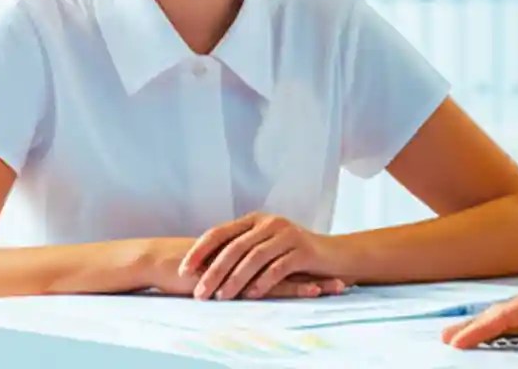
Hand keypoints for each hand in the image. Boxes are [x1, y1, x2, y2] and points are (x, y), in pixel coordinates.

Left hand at [179, 213, 347, 300]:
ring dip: (235, 279)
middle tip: (199, 293)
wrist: (334, 256)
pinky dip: (262, 282)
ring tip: (221, 297)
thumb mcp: (264, 247)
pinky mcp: (303, 250)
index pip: (219, 233)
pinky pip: (278, 267)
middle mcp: (269, 223)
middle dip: (213, 271)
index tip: (183, 271)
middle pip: (234, 247)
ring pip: (254, 257)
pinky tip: (251, 296)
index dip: (199, 251)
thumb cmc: (293, 255)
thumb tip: (204, 268)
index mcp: (254, 220)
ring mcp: (287, 235)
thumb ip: (240, 250)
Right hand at [441, 278, 517, 362]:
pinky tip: (492, 332)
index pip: (512, 315)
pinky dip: (503, 326)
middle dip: (475, 324)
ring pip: (512, 313)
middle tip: (446, 338)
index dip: (484, 328)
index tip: (460, 342)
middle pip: (505, 311)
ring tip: (458, 335)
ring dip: (485, 324)